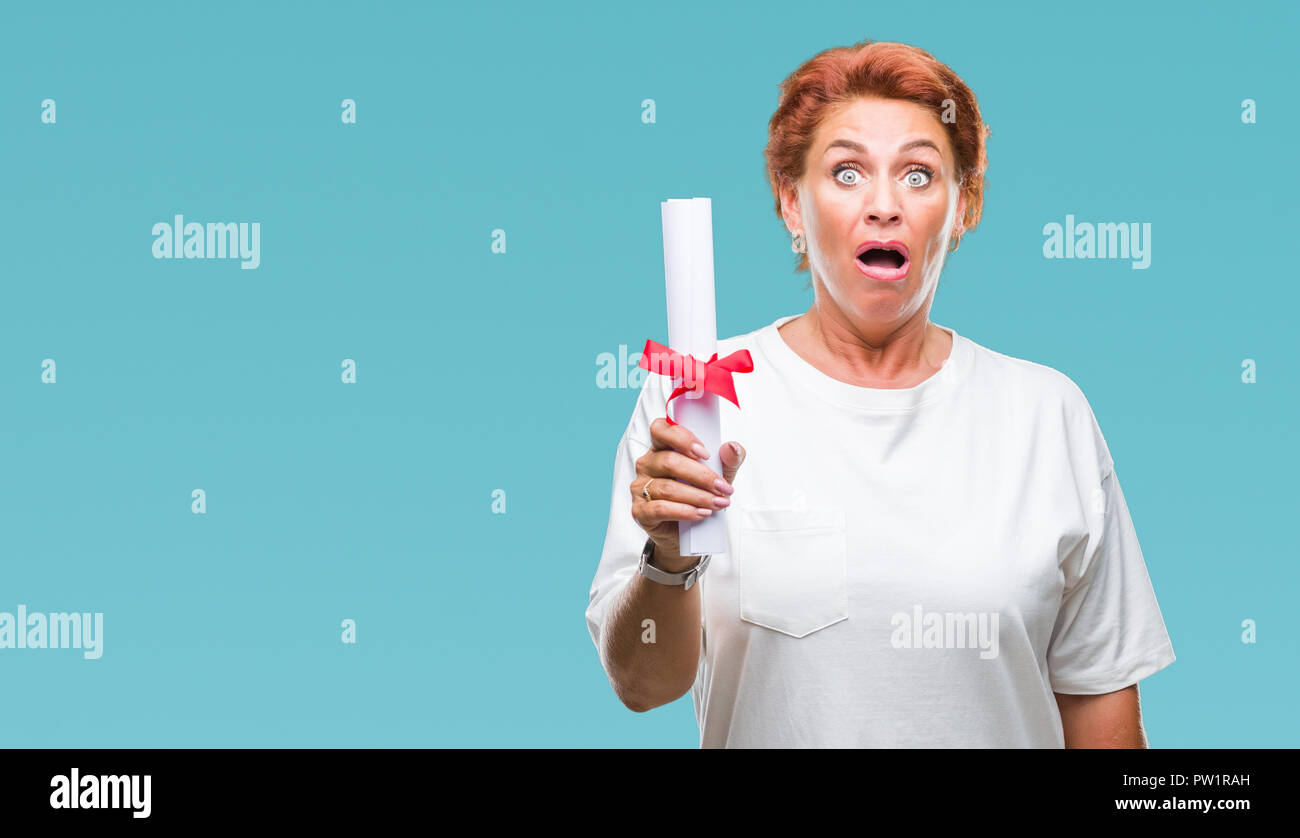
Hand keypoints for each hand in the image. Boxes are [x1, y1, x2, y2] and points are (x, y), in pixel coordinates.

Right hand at [630, 417, 745, 572]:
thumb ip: (728, 460)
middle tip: (723, 487)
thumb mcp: (719, 475)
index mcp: (661, 447)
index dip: (681, 438)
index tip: (705, 453)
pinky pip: (661, 508)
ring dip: (698, 496)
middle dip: (701, 475)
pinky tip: (702, 513)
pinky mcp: (640, 511)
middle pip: (670, 461)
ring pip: (668, 488)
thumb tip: (732, 447)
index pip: (660, 429)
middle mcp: (646, 464)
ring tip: (719, 503)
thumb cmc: (700, 495)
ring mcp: (640, 488)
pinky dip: (685, 511)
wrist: (690, 533)